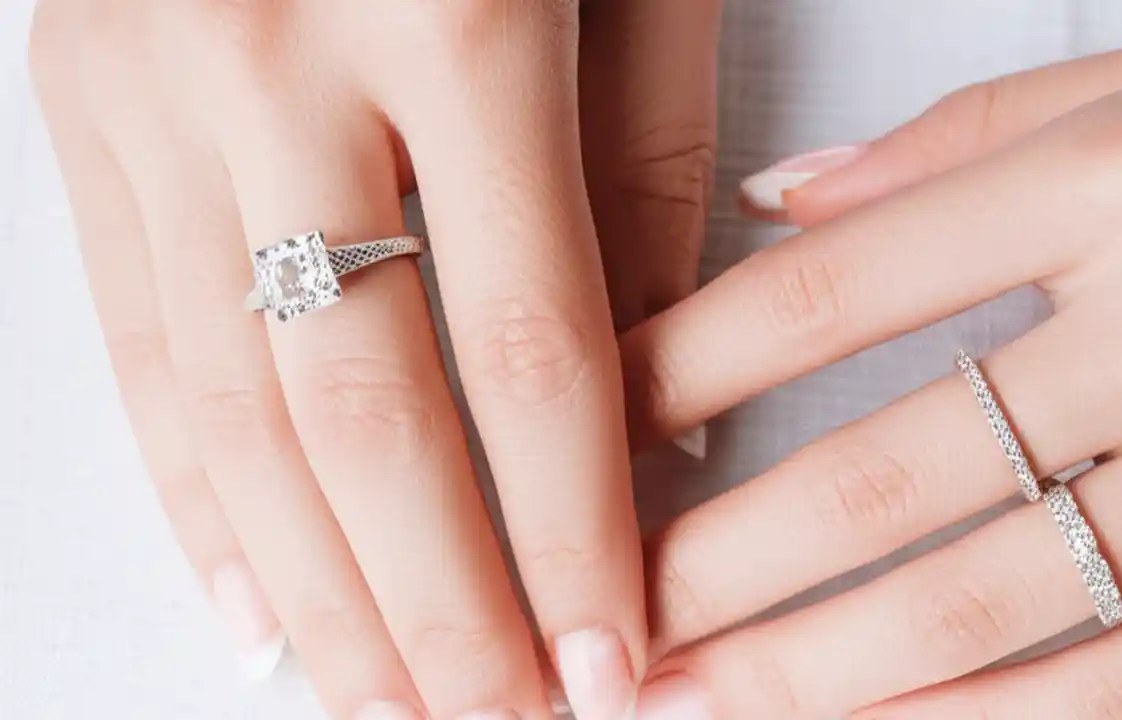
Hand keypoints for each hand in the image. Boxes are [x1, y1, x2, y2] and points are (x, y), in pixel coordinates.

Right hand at [29, 2, 716, 717]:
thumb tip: (650, 414)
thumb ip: (641, 184)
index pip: (529, 353)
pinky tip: (254, 609)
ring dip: (318, 588)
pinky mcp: (77, 109)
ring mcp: (148, 91)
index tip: (609, 663)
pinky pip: (134, 344)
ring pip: (234, 405)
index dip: (568, 534)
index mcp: (454, 14)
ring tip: (382, 712)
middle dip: (438, 606)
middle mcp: (274, 66)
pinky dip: (196, 494)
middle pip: (367, 414)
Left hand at [622, 21, 1121, 718]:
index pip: (830, 295)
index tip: (593, 436)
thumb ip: (950, 147)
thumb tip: (768, 204)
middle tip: (602, 623)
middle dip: (714, 566)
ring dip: (809, 670)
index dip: (685, 374)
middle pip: (883, 471)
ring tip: (687, 705)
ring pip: (984, 601)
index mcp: (1120, 181)